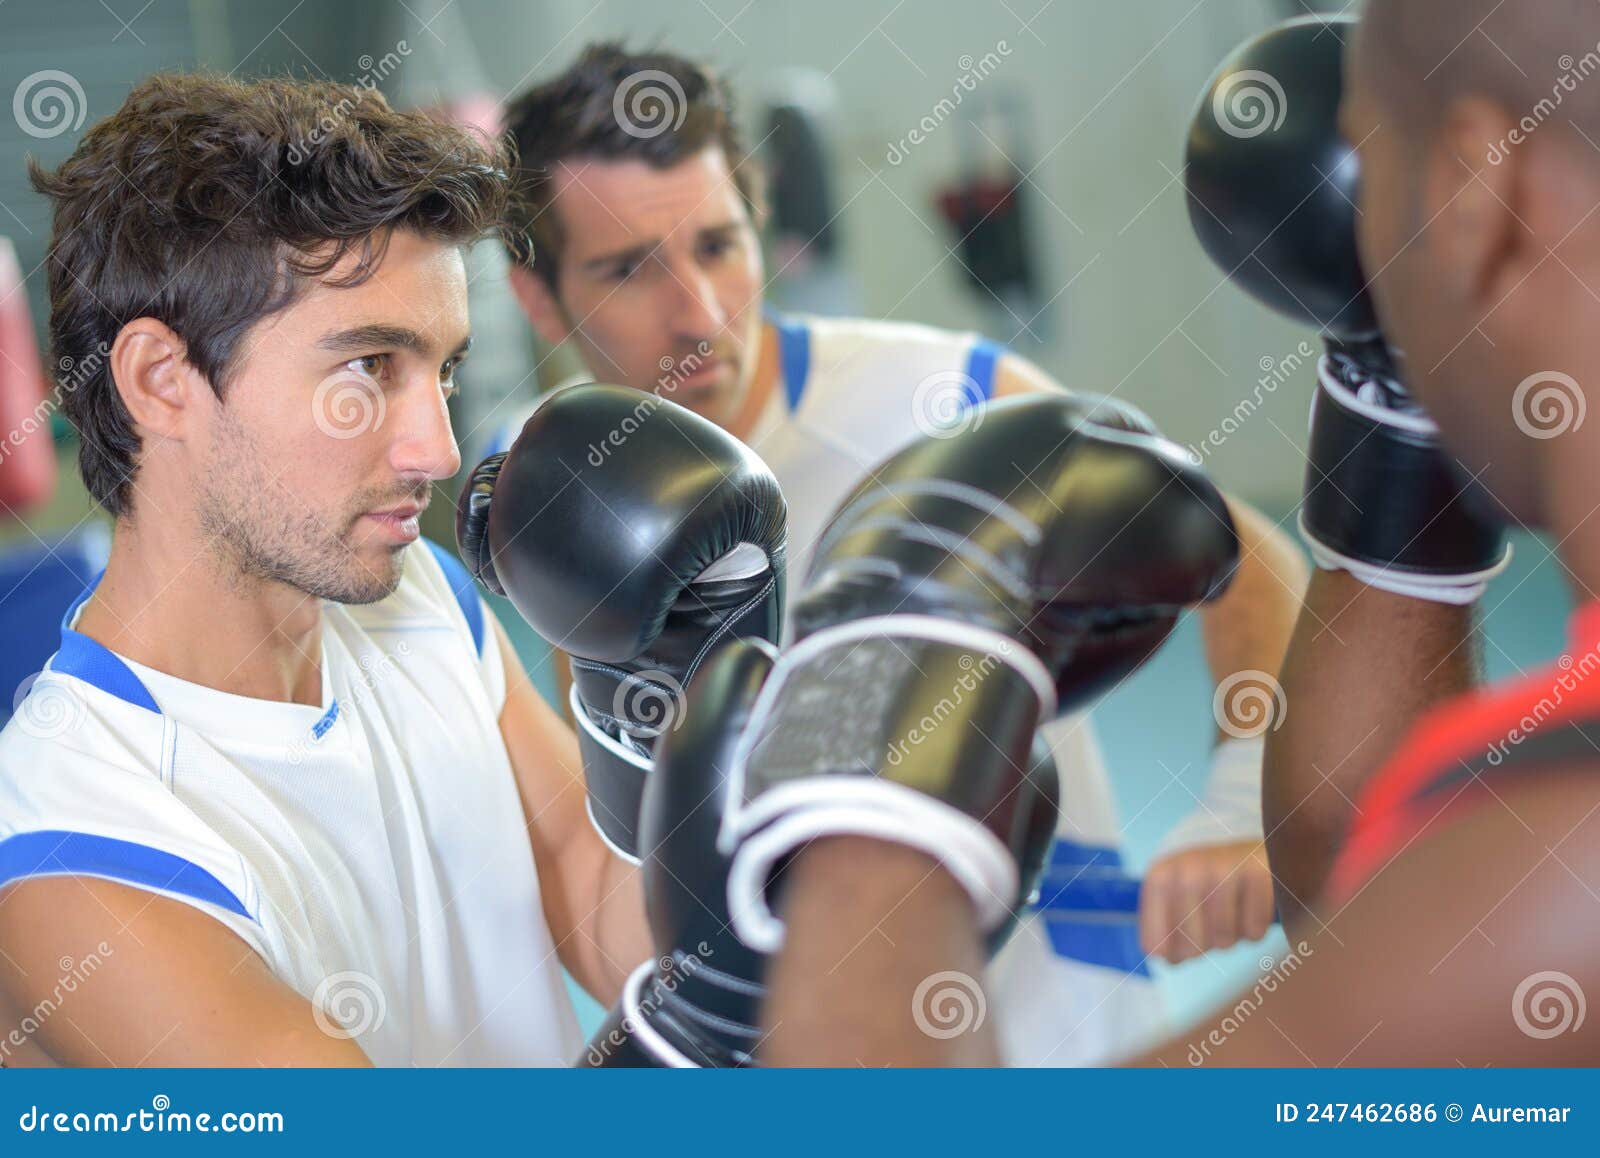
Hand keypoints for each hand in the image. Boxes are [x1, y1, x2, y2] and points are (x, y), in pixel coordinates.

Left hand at [1139, 840, 1273, 963]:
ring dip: (1230, 938)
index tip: (1180, 952)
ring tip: (1230, 915)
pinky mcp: (1257, 873)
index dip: (1171, 954)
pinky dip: (1254, 929)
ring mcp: (1223, 868)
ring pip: (1224, 939)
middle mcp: (1188, 868)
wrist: (1247, 848)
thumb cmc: (1206, 882)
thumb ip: (1164, 931)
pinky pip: (1254, 930)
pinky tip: (1250, 907)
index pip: (1156, 942)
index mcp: (1161, 876)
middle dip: (1204, 947)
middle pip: (1193, 945)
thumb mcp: (1175, 896)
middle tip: (1210, 930)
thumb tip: (1167, 958)